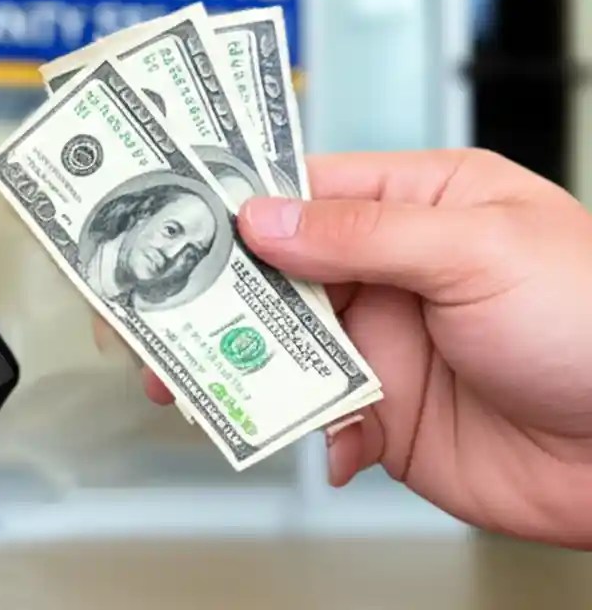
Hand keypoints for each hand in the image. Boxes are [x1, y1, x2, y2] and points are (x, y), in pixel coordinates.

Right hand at [108, 149, 591, 548]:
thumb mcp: (478, 251)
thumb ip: (361, 235)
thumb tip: (263, 217)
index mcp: (419, 204)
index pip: (304, 186)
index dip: (232, 198)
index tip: (168, 211)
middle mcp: (392, 270)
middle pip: (273, 272)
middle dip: (211, 293)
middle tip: (150, 309)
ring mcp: (385, 344)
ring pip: (280, 347)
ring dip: (234, 366)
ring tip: (186, 383)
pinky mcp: (387, 415)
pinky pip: (317, 417)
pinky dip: (307, 432)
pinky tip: (326, 442)